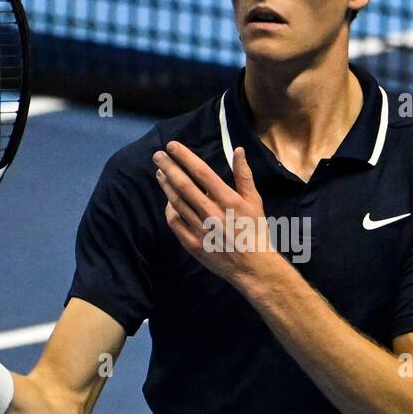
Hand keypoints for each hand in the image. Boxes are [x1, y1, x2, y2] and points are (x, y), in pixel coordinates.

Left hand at [154, 141, 279, 289]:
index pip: (201, 172)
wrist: (252, 267)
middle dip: (168, 167)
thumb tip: (238, 150)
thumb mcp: (254, 201)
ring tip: (160, 173)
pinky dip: (169, 210)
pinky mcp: (192, 244)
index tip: (172, 146)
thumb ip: (244, 175)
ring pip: (176, 202)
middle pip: (183, 185)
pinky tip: (168, 201)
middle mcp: (211, 212)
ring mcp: (200, 229)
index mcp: (228, 199)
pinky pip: (175, 223)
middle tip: (158, 155)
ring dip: (166, 185)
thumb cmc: (255, 231)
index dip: (184, 157)